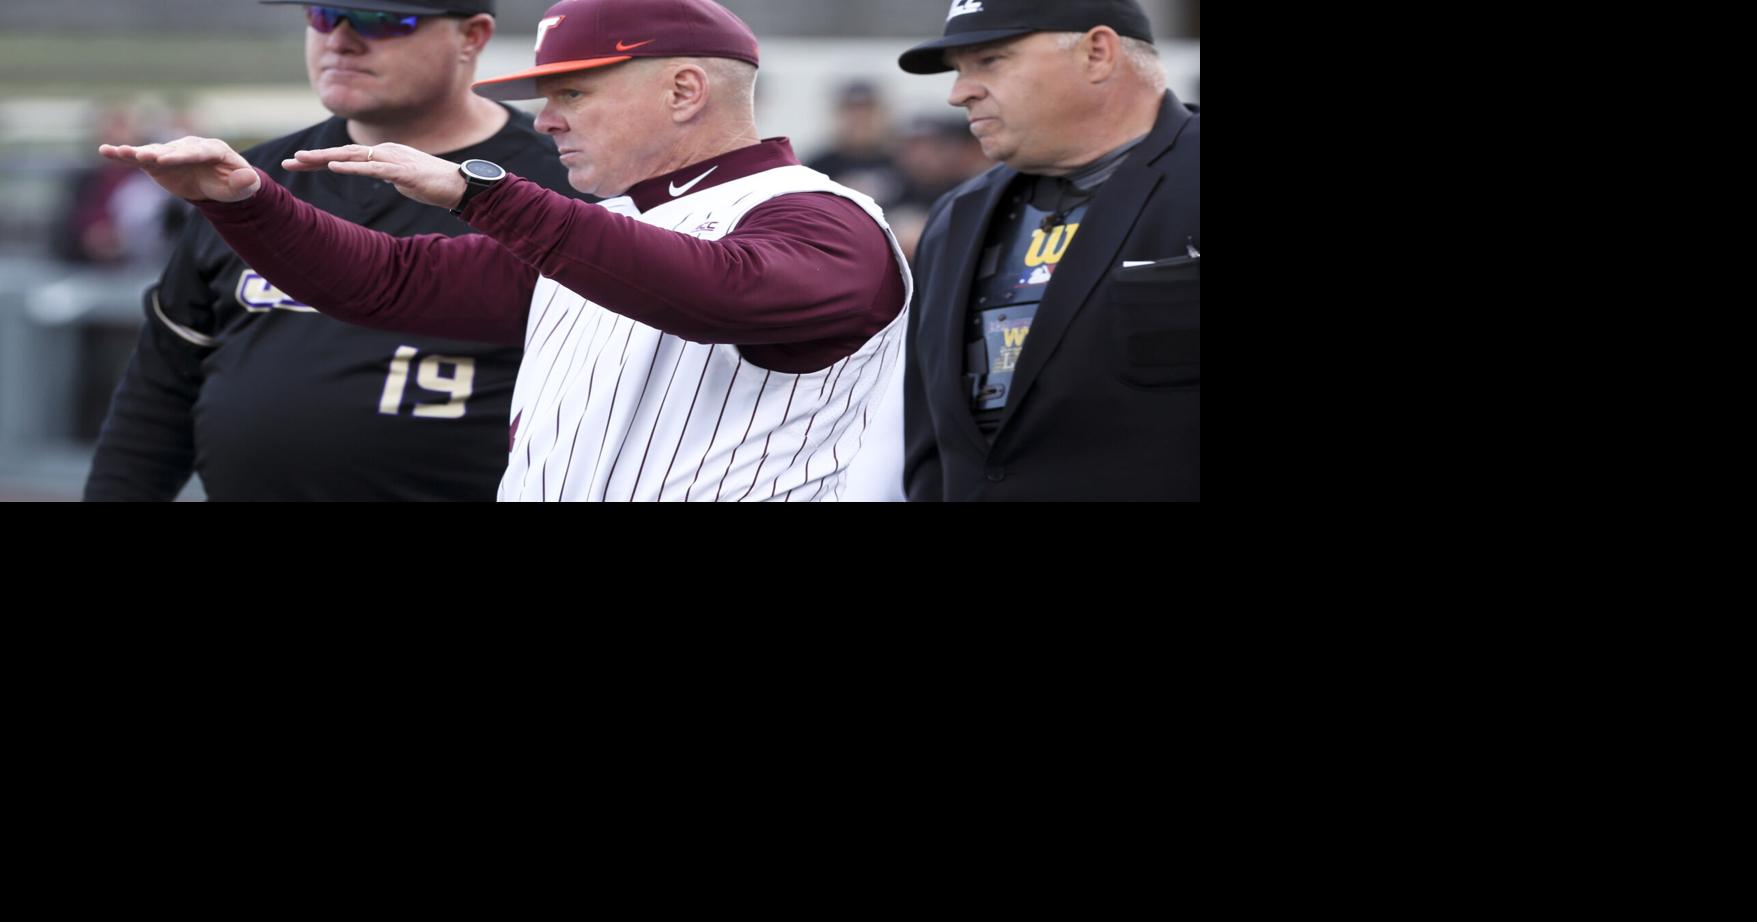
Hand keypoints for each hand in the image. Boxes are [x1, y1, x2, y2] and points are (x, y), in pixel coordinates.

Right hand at [98, 136, 260, 202]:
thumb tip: (250, 177)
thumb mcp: (244, 187)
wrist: (217, 185)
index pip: (198, 152)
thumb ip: (246, 183)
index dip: (184, 156)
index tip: (168, 160)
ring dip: (137, 152)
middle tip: (145, 156)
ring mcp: (171, 152)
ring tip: (119, 152)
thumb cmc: (233, 184)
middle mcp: (189, 146)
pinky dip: (123, 155)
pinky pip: (140, 158)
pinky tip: (105, 151)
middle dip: (160, 153)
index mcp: (213, 150)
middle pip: (173, 150)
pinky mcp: (157, 161)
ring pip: (154, 151)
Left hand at [283, 143, 468, 210]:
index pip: (347, 156)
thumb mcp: (405, 180)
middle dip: (314, 158)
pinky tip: (333, 167)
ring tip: (301, 160)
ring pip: (352, 157)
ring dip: (325, 158)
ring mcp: (393, 159)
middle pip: (343, 153)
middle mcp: (385, 151)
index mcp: (384, 154)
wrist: (462, 186)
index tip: (298, 164)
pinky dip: (351, 167)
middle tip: (288, 163)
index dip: (321, 160)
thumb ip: (388, 175)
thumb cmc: (435, 185)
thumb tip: (379, 176)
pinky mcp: (402, 171)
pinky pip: (372, 169)